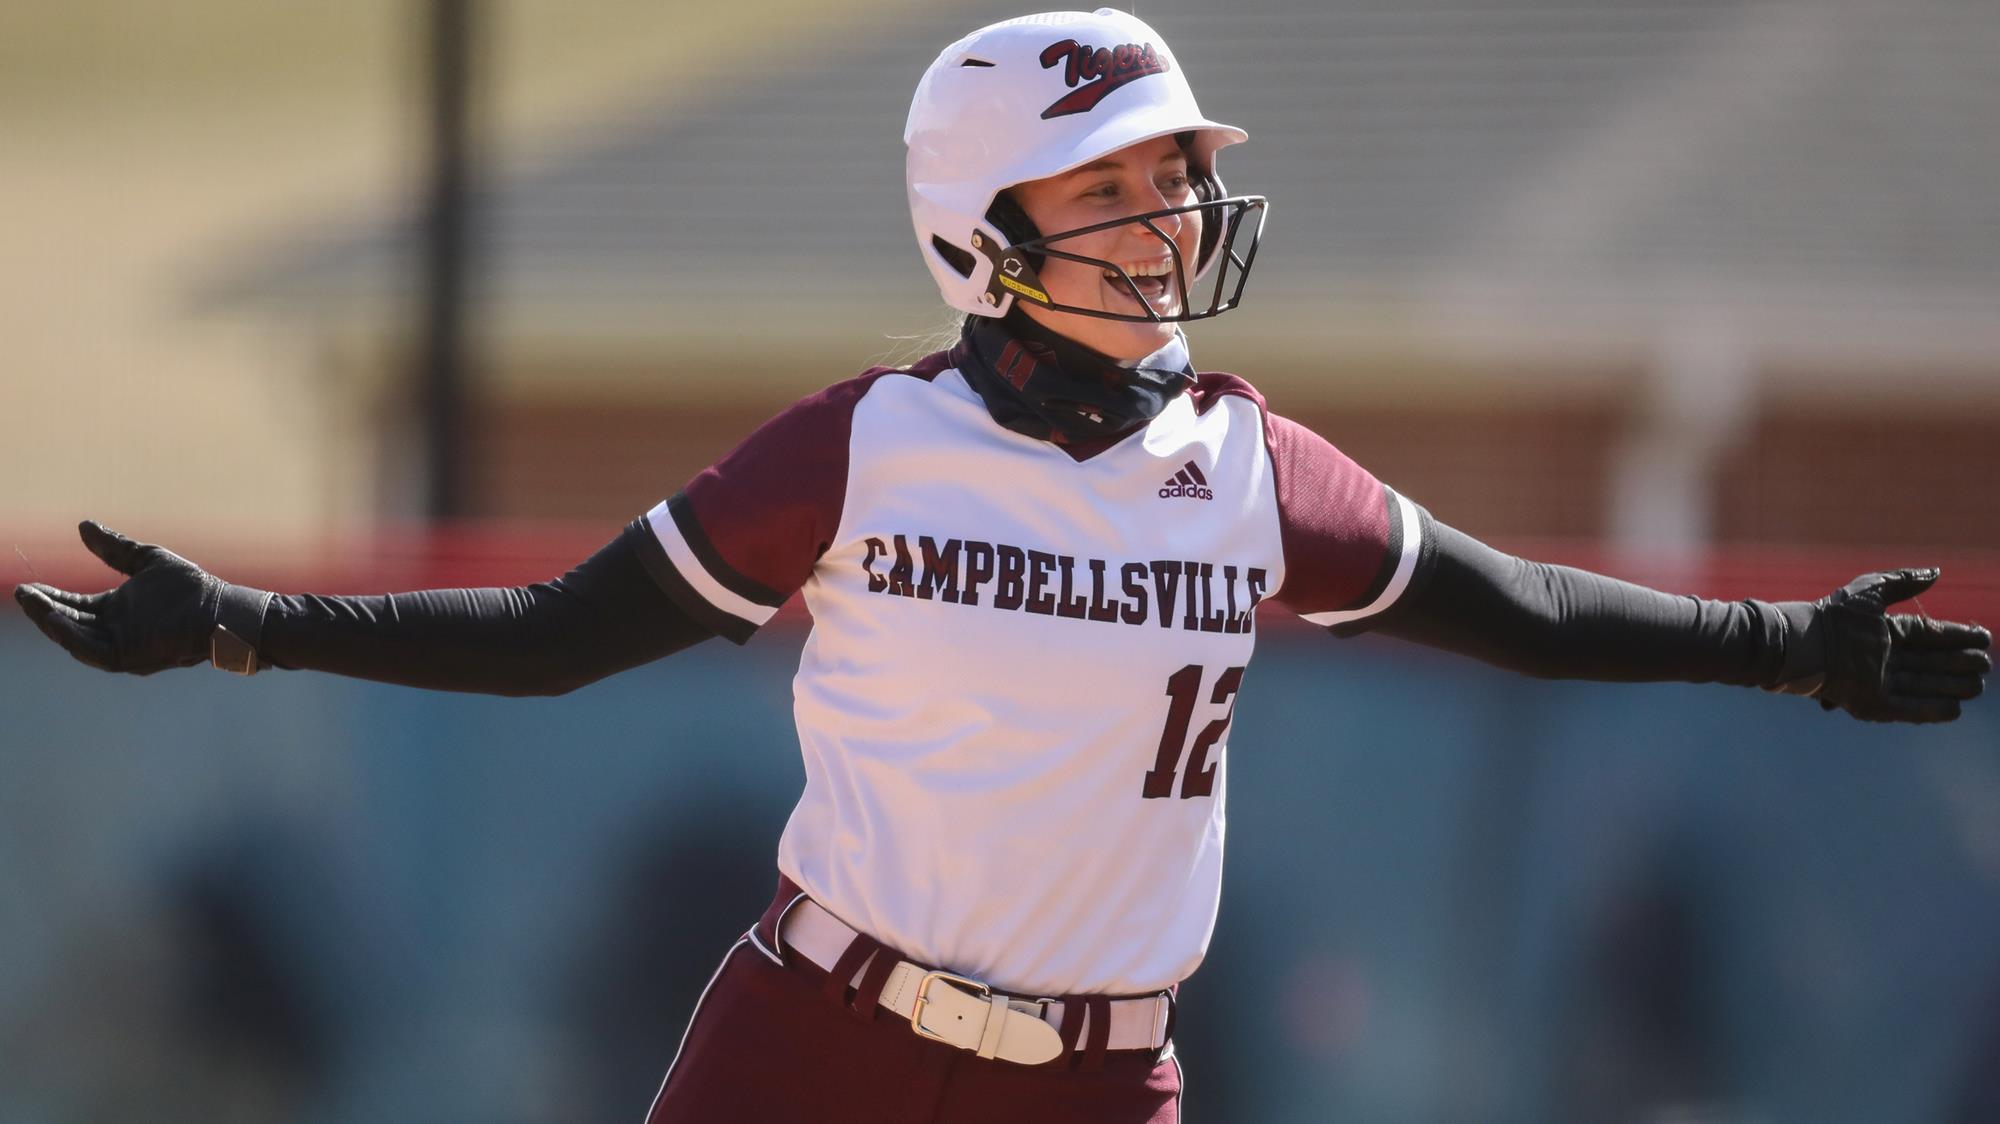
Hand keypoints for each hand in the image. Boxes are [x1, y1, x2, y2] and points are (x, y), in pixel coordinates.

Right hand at [12, 521, 225, 674]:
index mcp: (116, 610)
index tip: (27, 586)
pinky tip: (58, 620)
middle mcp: (114, 631)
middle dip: (44, 609)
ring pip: (76, 638)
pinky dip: (74, 637)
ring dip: (52, 622)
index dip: (50, 597)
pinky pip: (94, 651)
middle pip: (69, 622)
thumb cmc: (190, 587)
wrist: (220, 608)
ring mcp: (122, 646)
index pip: (74, 605)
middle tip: (22, 593)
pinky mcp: (131, 657)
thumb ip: (114, 548)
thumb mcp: (145, 560)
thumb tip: (82, 526)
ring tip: (33, 603)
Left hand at [1813, 568, 1990, 723]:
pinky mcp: (1872, 704)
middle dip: (1960, 663)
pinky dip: (1931, 710)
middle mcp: (1884, 659)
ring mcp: (1878, 683)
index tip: (1983, 637)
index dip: (1956, 637)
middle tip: (1985, 663)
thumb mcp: (1872, 591)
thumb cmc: (1836, 615)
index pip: (1928, 636)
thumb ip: (1903, 581)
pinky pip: (1907, 709)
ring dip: (1952, 687)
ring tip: (1978, 685)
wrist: (1807, 642)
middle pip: (1930, 663)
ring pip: (1924, 686)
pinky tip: (1955, 708)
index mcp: (1884, 633)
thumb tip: (1936, 573)